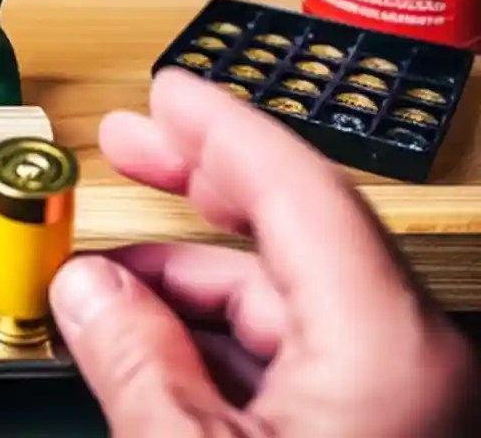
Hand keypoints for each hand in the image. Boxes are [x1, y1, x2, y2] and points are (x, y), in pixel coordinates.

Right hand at [51, 68, 479, 436]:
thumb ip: (135, 361)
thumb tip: (89, 290)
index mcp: (384, 349)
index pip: (299, 191)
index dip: (222, 129)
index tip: (168, 93)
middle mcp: (409, 361)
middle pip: (294, 233)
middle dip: (198, 184)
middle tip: (129, 144)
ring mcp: (399, 400)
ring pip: (283, 304)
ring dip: (186, 281)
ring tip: (106, 277)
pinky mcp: (378, 431)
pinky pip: (292, 358)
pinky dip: (215, 339)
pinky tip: (149, 339)